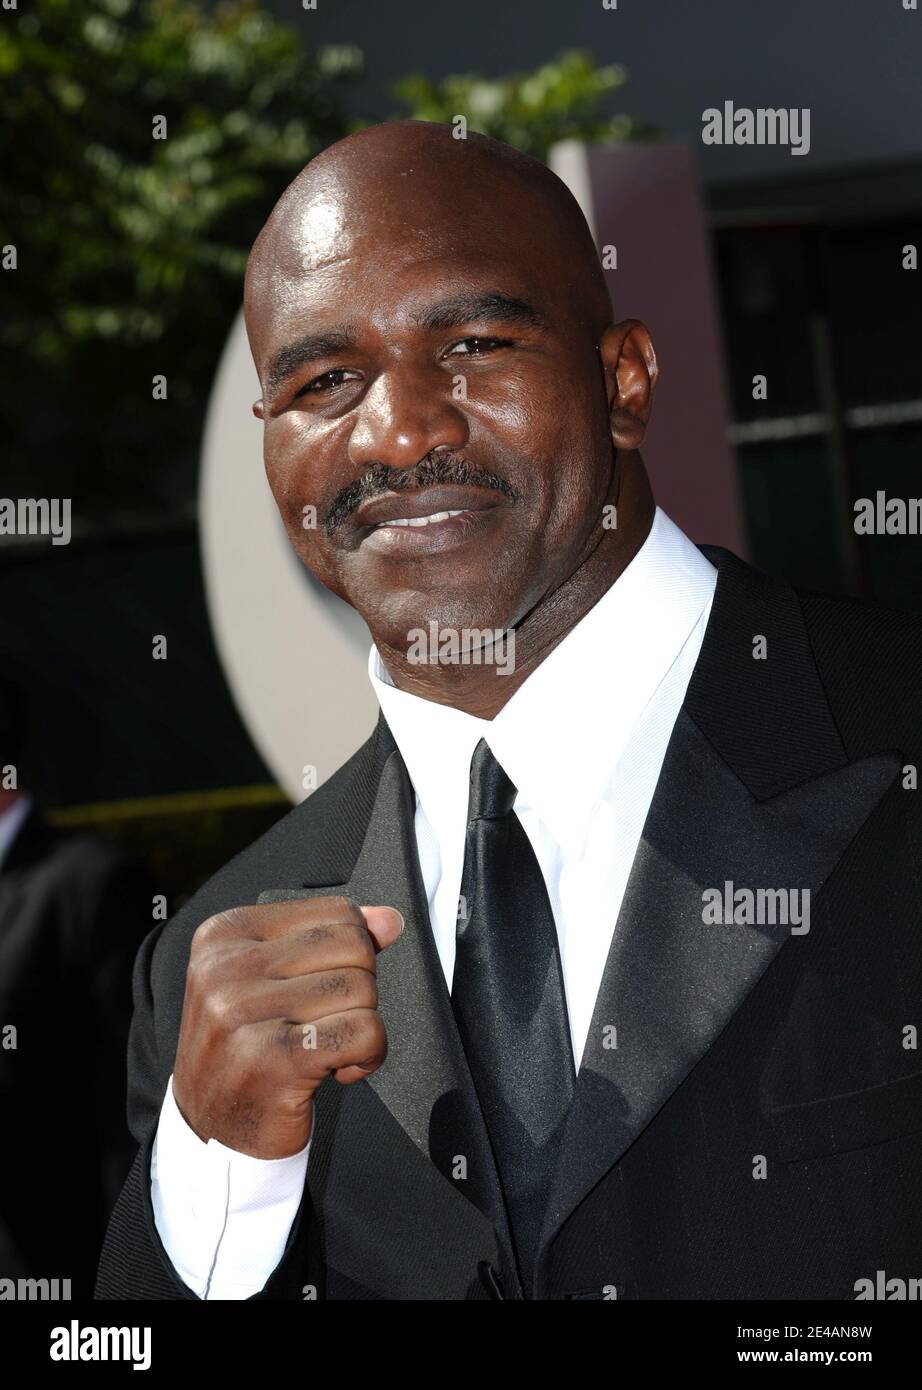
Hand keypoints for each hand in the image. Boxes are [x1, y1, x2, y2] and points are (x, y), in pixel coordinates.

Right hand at [171, 897, 402, 1157]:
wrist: (211, 1126)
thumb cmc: (245, 1046)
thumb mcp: (271, 979)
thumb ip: (330, 940)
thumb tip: (389, 919)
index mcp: (224, 935)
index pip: (335, 913)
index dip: (351, 953)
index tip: (322, 985)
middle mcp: (226, 968)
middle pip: (353, 948)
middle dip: (359, 987)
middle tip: (328, 1021)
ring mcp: (245, 1013)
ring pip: (362, 989)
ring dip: (361, 1025)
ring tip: (327, 1047)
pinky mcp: (276, 1058)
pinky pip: (365, 1032)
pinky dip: (368, 1055)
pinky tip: (338, 1069)